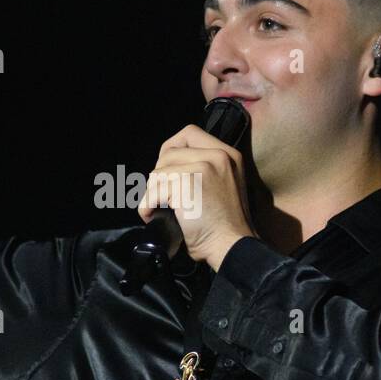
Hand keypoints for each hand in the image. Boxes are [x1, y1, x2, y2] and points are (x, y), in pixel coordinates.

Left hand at [137, 123, 257, 270]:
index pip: (189, 133)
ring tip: (159, 209)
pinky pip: (153, 191)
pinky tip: (153, 216)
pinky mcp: (188, 183)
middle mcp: (218, 155)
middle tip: (163, 197)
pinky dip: (147, 206)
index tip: (166, 169)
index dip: (171, 150)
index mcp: (228, 154)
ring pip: (158, 172)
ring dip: (152, 193)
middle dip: (159, 175)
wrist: (233, 246)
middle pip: (169, 152)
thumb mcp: (224, 185)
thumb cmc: (225, 226)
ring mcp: (203, 167)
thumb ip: (205, 168)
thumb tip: (169, 165)